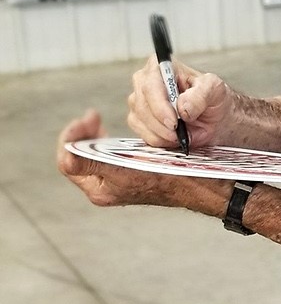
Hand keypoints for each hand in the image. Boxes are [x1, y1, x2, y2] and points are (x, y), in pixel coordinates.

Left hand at [56, 109, 175, 207]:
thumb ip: (92, 163)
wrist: (193, 181)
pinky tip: (110, 130)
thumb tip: (65, 156)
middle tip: (91, 115)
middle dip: (82, 132)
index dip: (71, 138)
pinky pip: (104, 153)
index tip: (85, 119)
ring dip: (92, 134)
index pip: (68, 162)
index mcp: (98, 188)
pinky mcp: (125, 172)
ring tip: (96, 119)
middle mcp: (103, 186)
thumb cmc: (163, 175)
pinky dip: (104, 139)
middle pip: (77, 156)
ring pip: (91, 153)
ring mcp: (113, 179)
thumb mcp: (125, 167)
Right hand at [127, 56, 231, 148]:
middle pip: (141, 104)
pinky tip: (172, 137)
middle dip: (161, 124)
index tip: (174, 122)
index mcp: (164, 66)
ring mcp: (139, 100)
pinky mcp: (137, 119)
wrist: (214, 120)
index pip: (152, 84)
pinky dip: (158, 140)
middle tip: (179, 133)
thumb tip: (182, 106)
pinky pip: (141, 134)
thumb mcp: (215, 90)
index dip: (160, 105)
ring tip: (179, 134)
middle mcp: (146, 80)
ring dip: (160, 134)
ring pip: (139, 120)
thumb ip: (201, 95)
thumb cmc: (213, 100)